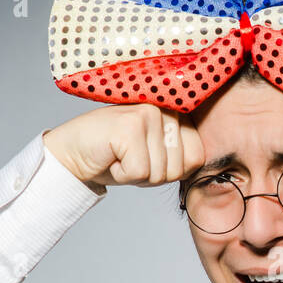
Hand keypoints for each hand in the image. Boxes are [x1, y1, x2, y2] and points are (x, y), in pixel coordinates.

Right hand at [43, 104, 204, 193]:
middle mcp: (164, 108)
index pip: (197, 156)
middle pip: (179, 167)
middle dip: (152, 175)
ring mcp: (148, 113)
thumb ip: (179, 154)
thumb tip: (211, 166)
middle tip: (128, 158)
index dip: (171, 170)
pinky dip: (123, 175)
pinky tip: (110, 157)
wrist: (70, 154)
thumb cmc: (113, 156)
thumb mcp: (153, 155)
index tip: (146, 158)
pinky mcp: (131, 126)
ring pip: (161, 172)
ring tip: (118, 156)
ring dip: (136, 175)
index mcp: (175, 113)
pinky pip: (142, 172)